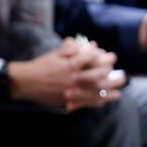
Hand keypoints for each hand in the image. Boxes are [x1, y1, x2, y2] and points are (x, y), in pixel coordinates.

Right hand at [9, 37, 123, 110]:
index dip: (100, 54)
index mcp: (69, 65)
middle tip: (114, 63)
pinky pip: (89, 102)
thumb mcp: (54, 54)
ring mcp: (72, 91)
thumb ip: (71, 47)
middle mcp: (73, 79)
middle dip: (108, 68)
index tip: (107, 54)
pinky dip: (100, 100)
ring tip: (121, 80)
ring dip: (111, 85)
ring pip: (97, 89)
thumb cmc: (40, 66)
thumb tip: (86, 44)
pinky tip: (109, 97)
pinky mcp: (69, 100)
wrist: (25, 83)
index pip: (91, 58)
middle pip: (98, 74)